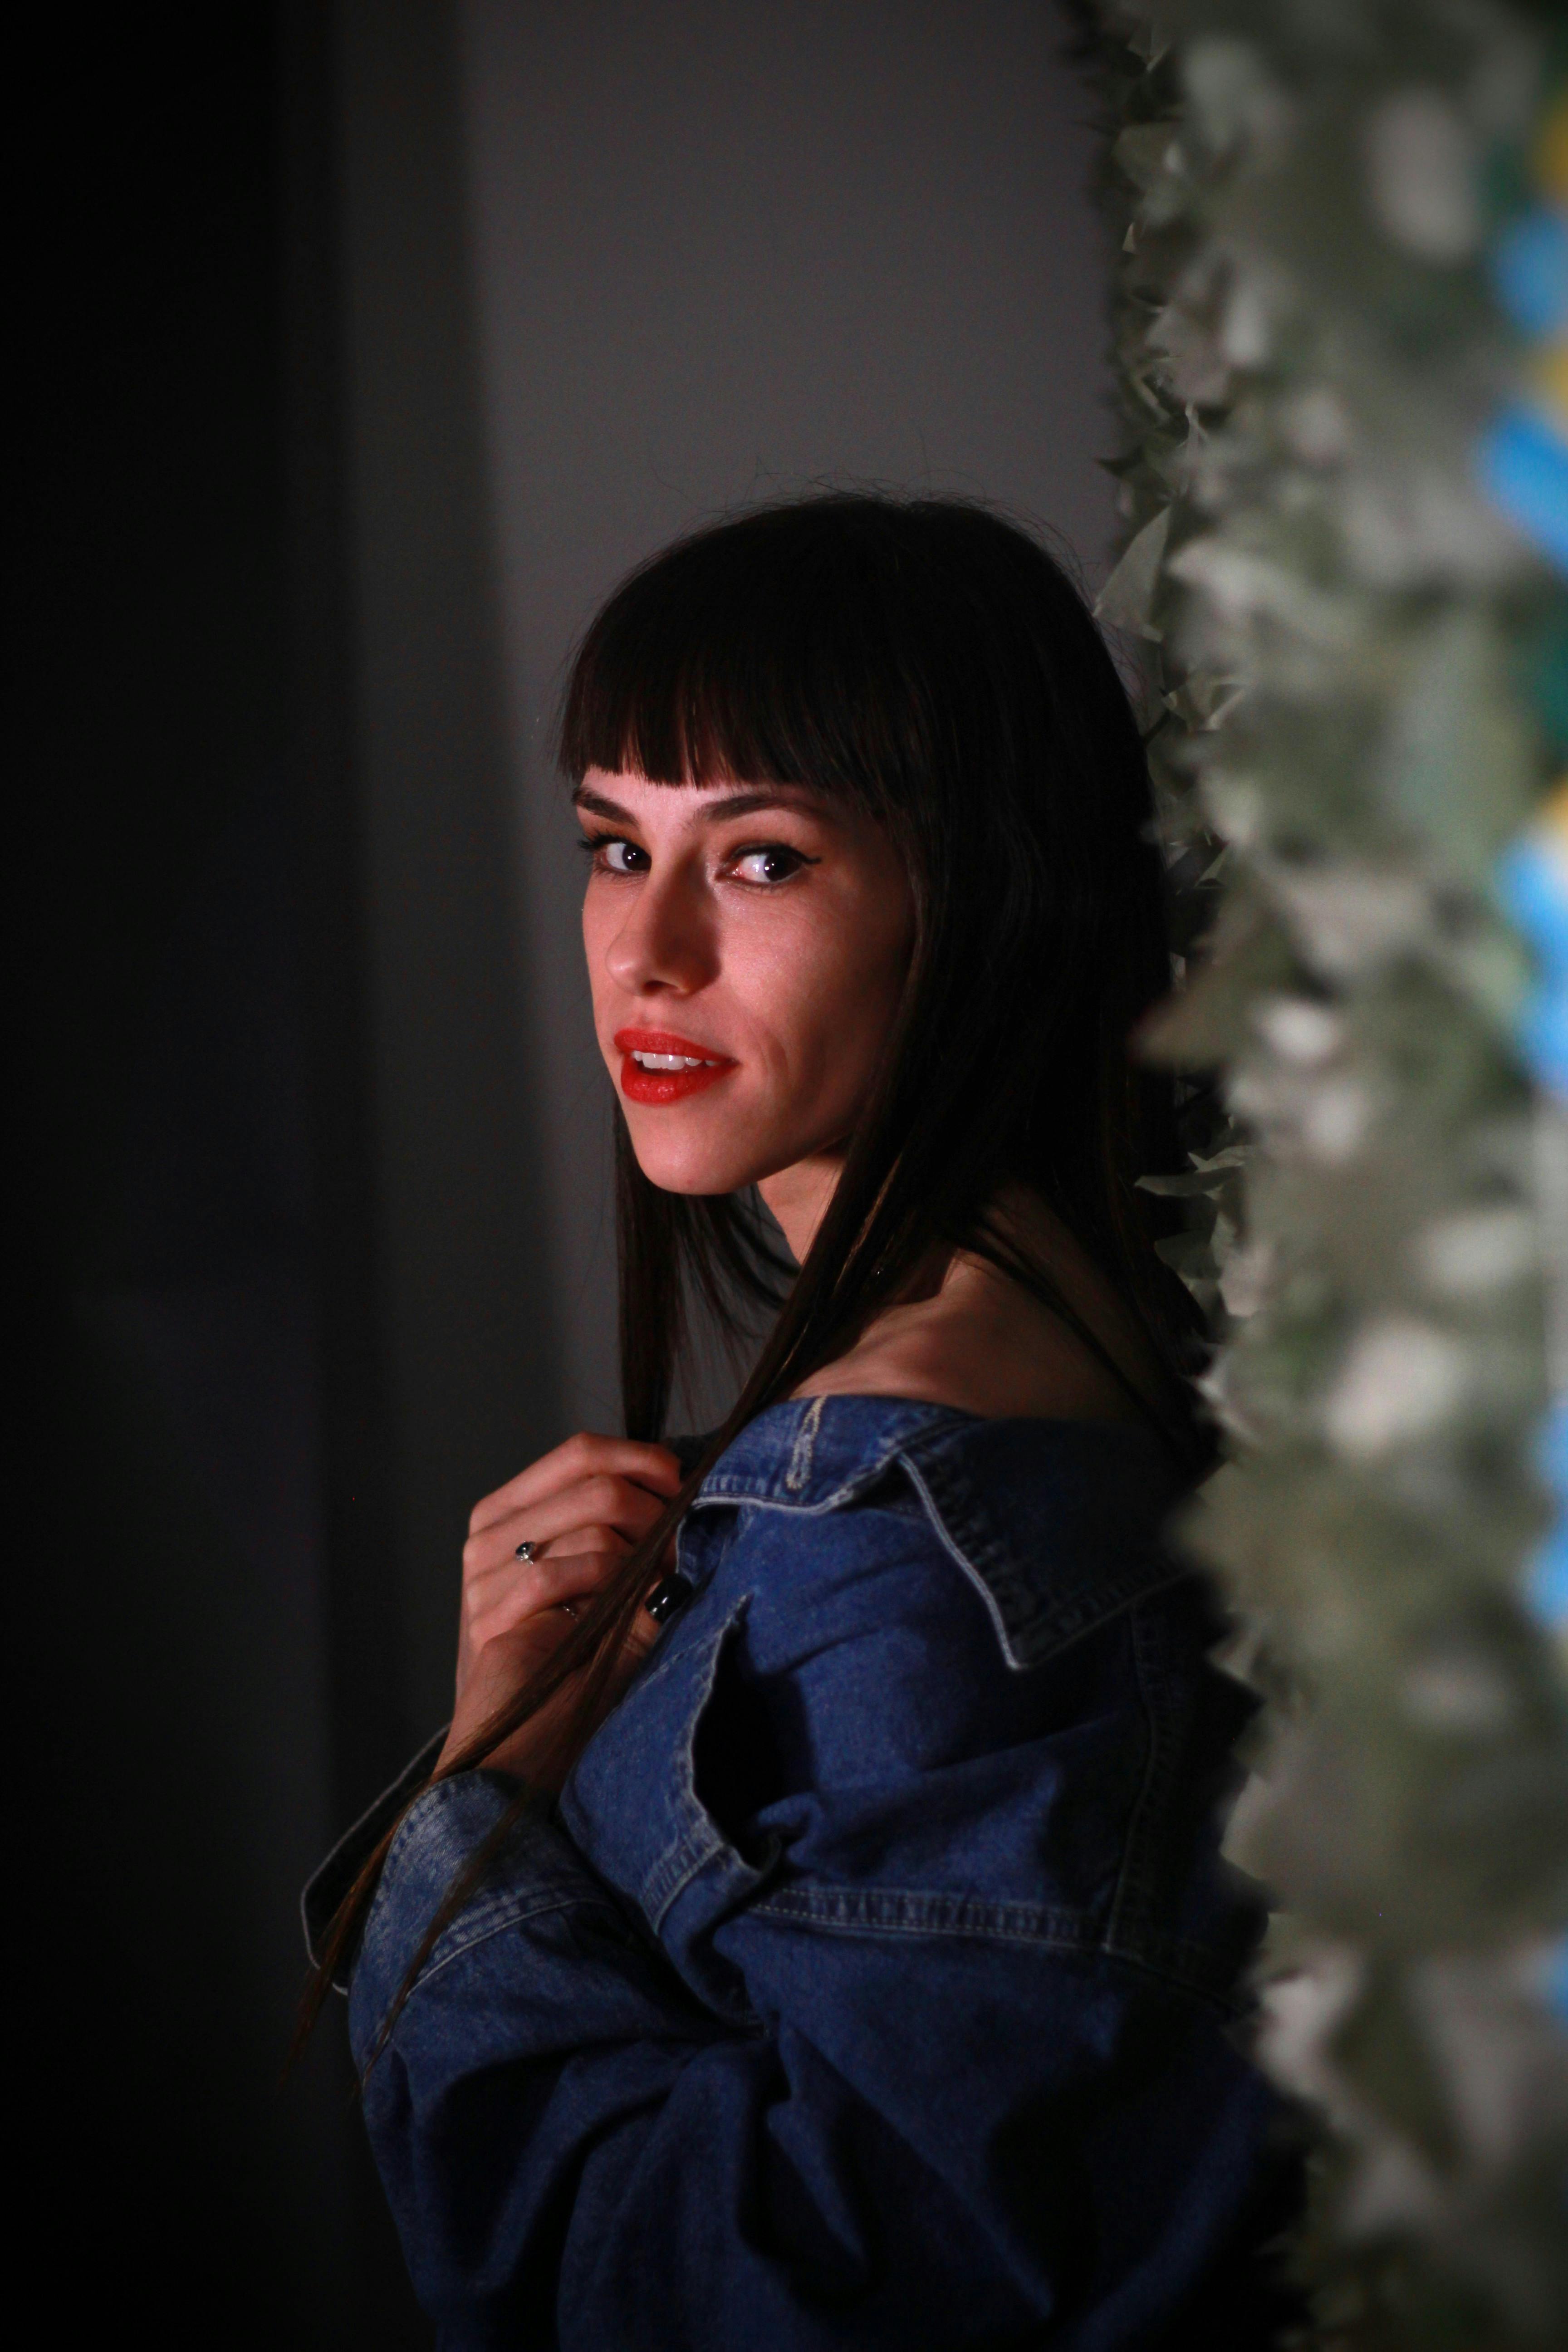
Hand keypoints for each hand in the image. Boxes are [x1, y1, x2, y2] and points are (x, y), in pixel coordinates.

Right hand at [436, 1432, 682, 1789]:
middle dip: (654, 1511)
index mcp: (507, 1512)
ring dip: (639, 1559)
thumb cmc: (567, 1662)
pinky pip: (566, 1575)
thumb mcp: (596, 1581)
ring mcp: (482, 1575)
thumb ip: (620, 1533)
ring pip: (593, 1526)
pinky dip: (607, 1590)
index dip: (641, 1459)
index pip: (580, 1453)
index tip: (681, 1484)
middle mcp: (488, 1535)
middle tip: (679, 1546)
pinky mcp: (488, 1616)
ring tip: (650, 1591)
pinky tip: (616, 1615)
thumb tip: (684, 1492)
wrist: (517, 1748)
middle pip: (594, 1482)